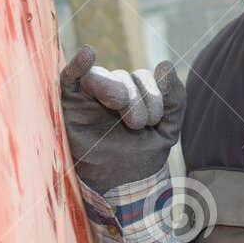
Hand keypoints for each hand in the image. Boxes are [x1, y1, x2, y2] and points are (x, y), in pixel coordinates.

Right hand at [59, 45, 183, 192]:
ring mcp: (89, 96)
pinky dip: (77, 66)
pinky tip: (87, 55)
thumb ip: (174, 98)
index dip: (154, 94)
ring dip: (118, 93)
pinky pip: (69, 78)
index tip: (156, 121)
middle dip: (136, 100)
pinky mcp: (69, 105)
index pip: (143, 77)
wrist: (122, 187)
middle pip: (124, 76)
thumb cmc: (142, 157)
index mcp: (134, 93)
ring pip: (103, 77)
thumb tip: (165, 63)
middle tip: (138, 125)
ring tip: (128, 122)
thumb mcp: (167, 129)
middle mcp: (110, 90)